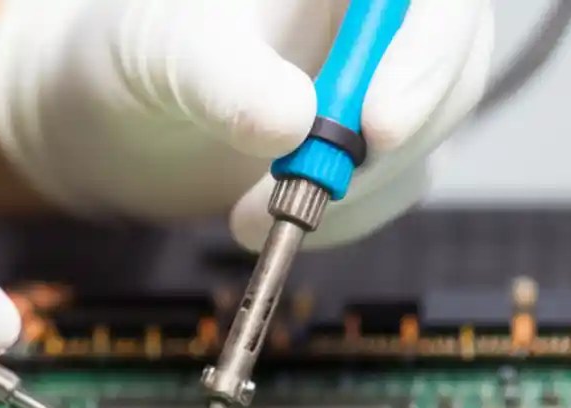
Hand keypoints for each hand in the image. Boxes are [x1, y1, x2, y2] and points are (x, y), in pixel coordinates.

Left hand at [0, 0, 492, 249]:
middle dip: (390, 137)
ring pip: (432, 129)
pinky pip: (397, 184)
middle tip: (308, 184)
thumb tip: (294, 123)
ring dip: (356, 190)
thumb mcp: (166, 52)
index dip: (427, 53)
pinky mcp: (375, 141)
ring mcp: (383, 73)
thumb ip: (225, 79)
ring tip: (249, 215)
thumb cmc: (137, 51)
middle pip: (454, 58)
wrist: (117, 116)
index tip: (378, 125)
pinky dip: (342, 219)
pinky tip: (262, 223)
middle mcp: (376, 10)